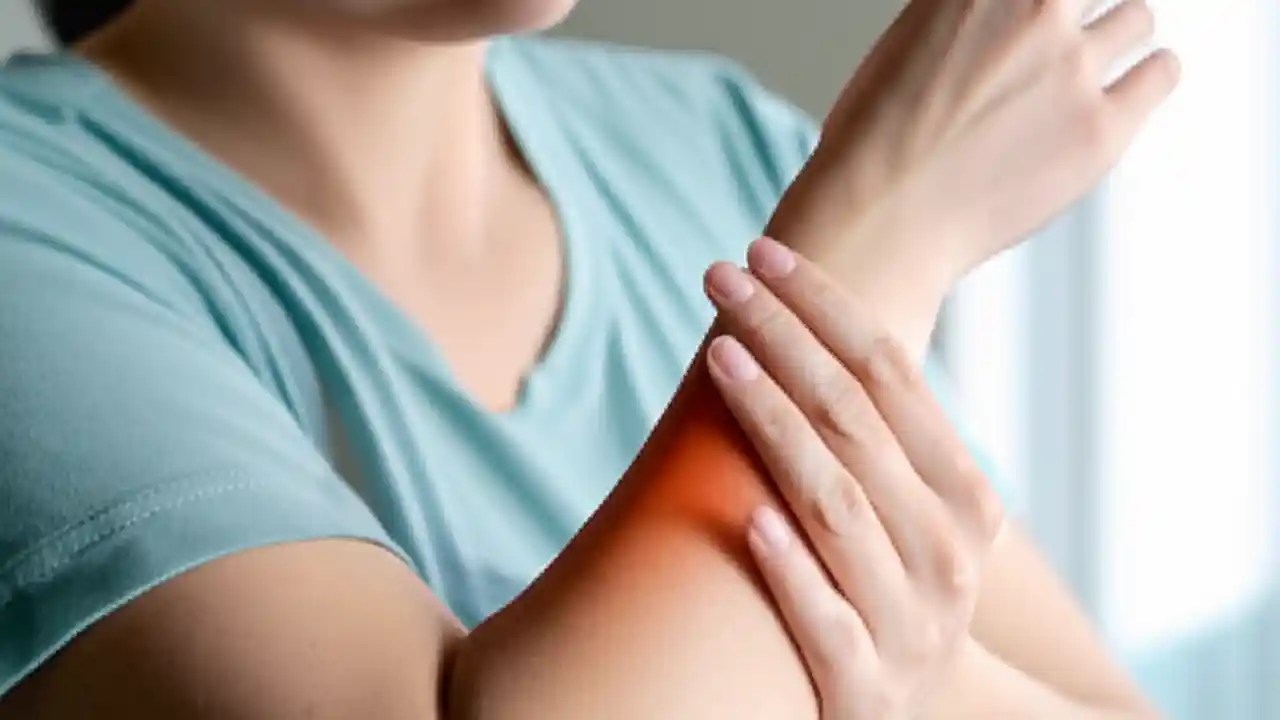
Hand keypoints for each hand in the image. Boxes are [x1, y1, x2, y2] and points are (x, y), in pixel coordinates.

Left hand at [703, 238, 1005, 718]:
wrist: (925, 713)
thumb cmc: (898, 585)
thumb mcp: (913, 513)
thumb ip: (875, 439)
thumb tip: (799, 325)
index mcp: (964, 497)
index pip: (891, 375)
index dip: (825, 306)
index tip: (763, 252)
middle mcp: (946, 552)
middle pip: (854, 419)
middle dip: (784, 337)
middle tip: (720, 275)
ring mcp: (908, 622)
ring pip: (833, 503)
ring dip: (774, 424)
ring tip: (720, 357)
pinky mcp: (861, 685)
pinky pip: (824, 621)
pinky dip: (790, 569)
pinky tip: (751, 520)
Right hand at [773, 0, 1178, 289]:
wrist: (881, 218)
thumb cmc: (874, 150)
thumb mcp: (903, 50)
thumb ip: (966, 25)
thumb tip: (991, 30)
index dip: (1041, 3)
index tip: (1041, 16)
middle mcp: (1032, 9)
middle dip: (1073, 10)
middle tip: (1059, 42)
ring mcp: (1072, 66)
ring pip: (1135, 16)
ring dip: (1116, 37)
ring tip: (1091, 71)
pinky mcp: (1103, 126)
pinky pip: (1162, 72)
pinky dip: (1150, 77)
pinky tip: (1131, 92)